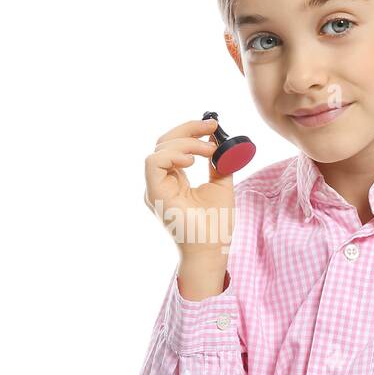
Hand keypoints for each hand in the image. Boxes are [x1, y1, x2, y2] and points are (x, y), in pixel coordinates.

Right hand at [144, 117, 234, 267]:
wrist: (212, 249)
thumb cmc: (215, 223)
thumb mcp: (220, 183)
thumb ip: (218, 162)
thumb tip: (218, 139)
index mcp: (174, 180)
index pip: (175, 146)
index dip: (192, 131)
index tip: (213, 125)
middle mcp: (160, 182)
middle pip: (164, 142)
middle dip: (189, 130)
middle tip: (212, 127)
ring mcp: (155, 188)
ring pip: (159, 149)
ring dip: (186, 143)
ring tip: (209, 151)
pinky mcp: (154, 194)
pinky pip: (153, 163)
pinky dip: (172, 155)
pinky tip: (191, 161)